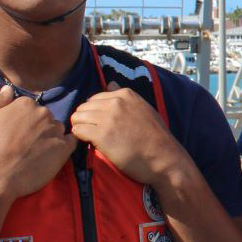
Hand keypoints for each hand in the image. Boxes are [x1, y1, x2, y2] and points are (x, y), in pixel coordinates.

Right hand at [0, 85, 76, 198]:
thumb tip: (8, 88)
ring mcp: (56, 130)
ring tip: (37, 152)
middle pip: (45, 117)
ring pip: (57, 129)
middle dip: (38, 127)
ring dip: (50, 137)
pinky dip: (64, 146)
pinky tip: (52, 154)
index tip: (16, 132)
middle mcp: (44, 113)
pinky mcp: (64, 148)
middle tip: (26, 144)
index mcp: (26, 104)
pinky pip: (70, 142)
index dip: (23, 120)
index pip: (30, 107)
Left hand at [71, 83, 188, 184]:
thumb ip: (126, 97)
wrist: (164, 158)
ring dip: (81, 127)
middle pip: (84, 106)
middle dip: (85, 119)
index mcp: (126, 94)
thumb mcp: (144, 109)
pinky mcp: (101, 135)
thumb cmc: (156, 137)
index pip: (95, 98)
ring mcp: (108, 118)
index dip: (95, 112)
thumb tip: (110, 83)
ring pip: (77, 117)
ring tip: (90, 138)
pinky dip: (80, 137)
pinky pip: (78, 131)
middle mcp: (115, 102)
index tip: (101, 123)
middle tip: (93, 132)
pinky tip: (90, 143)